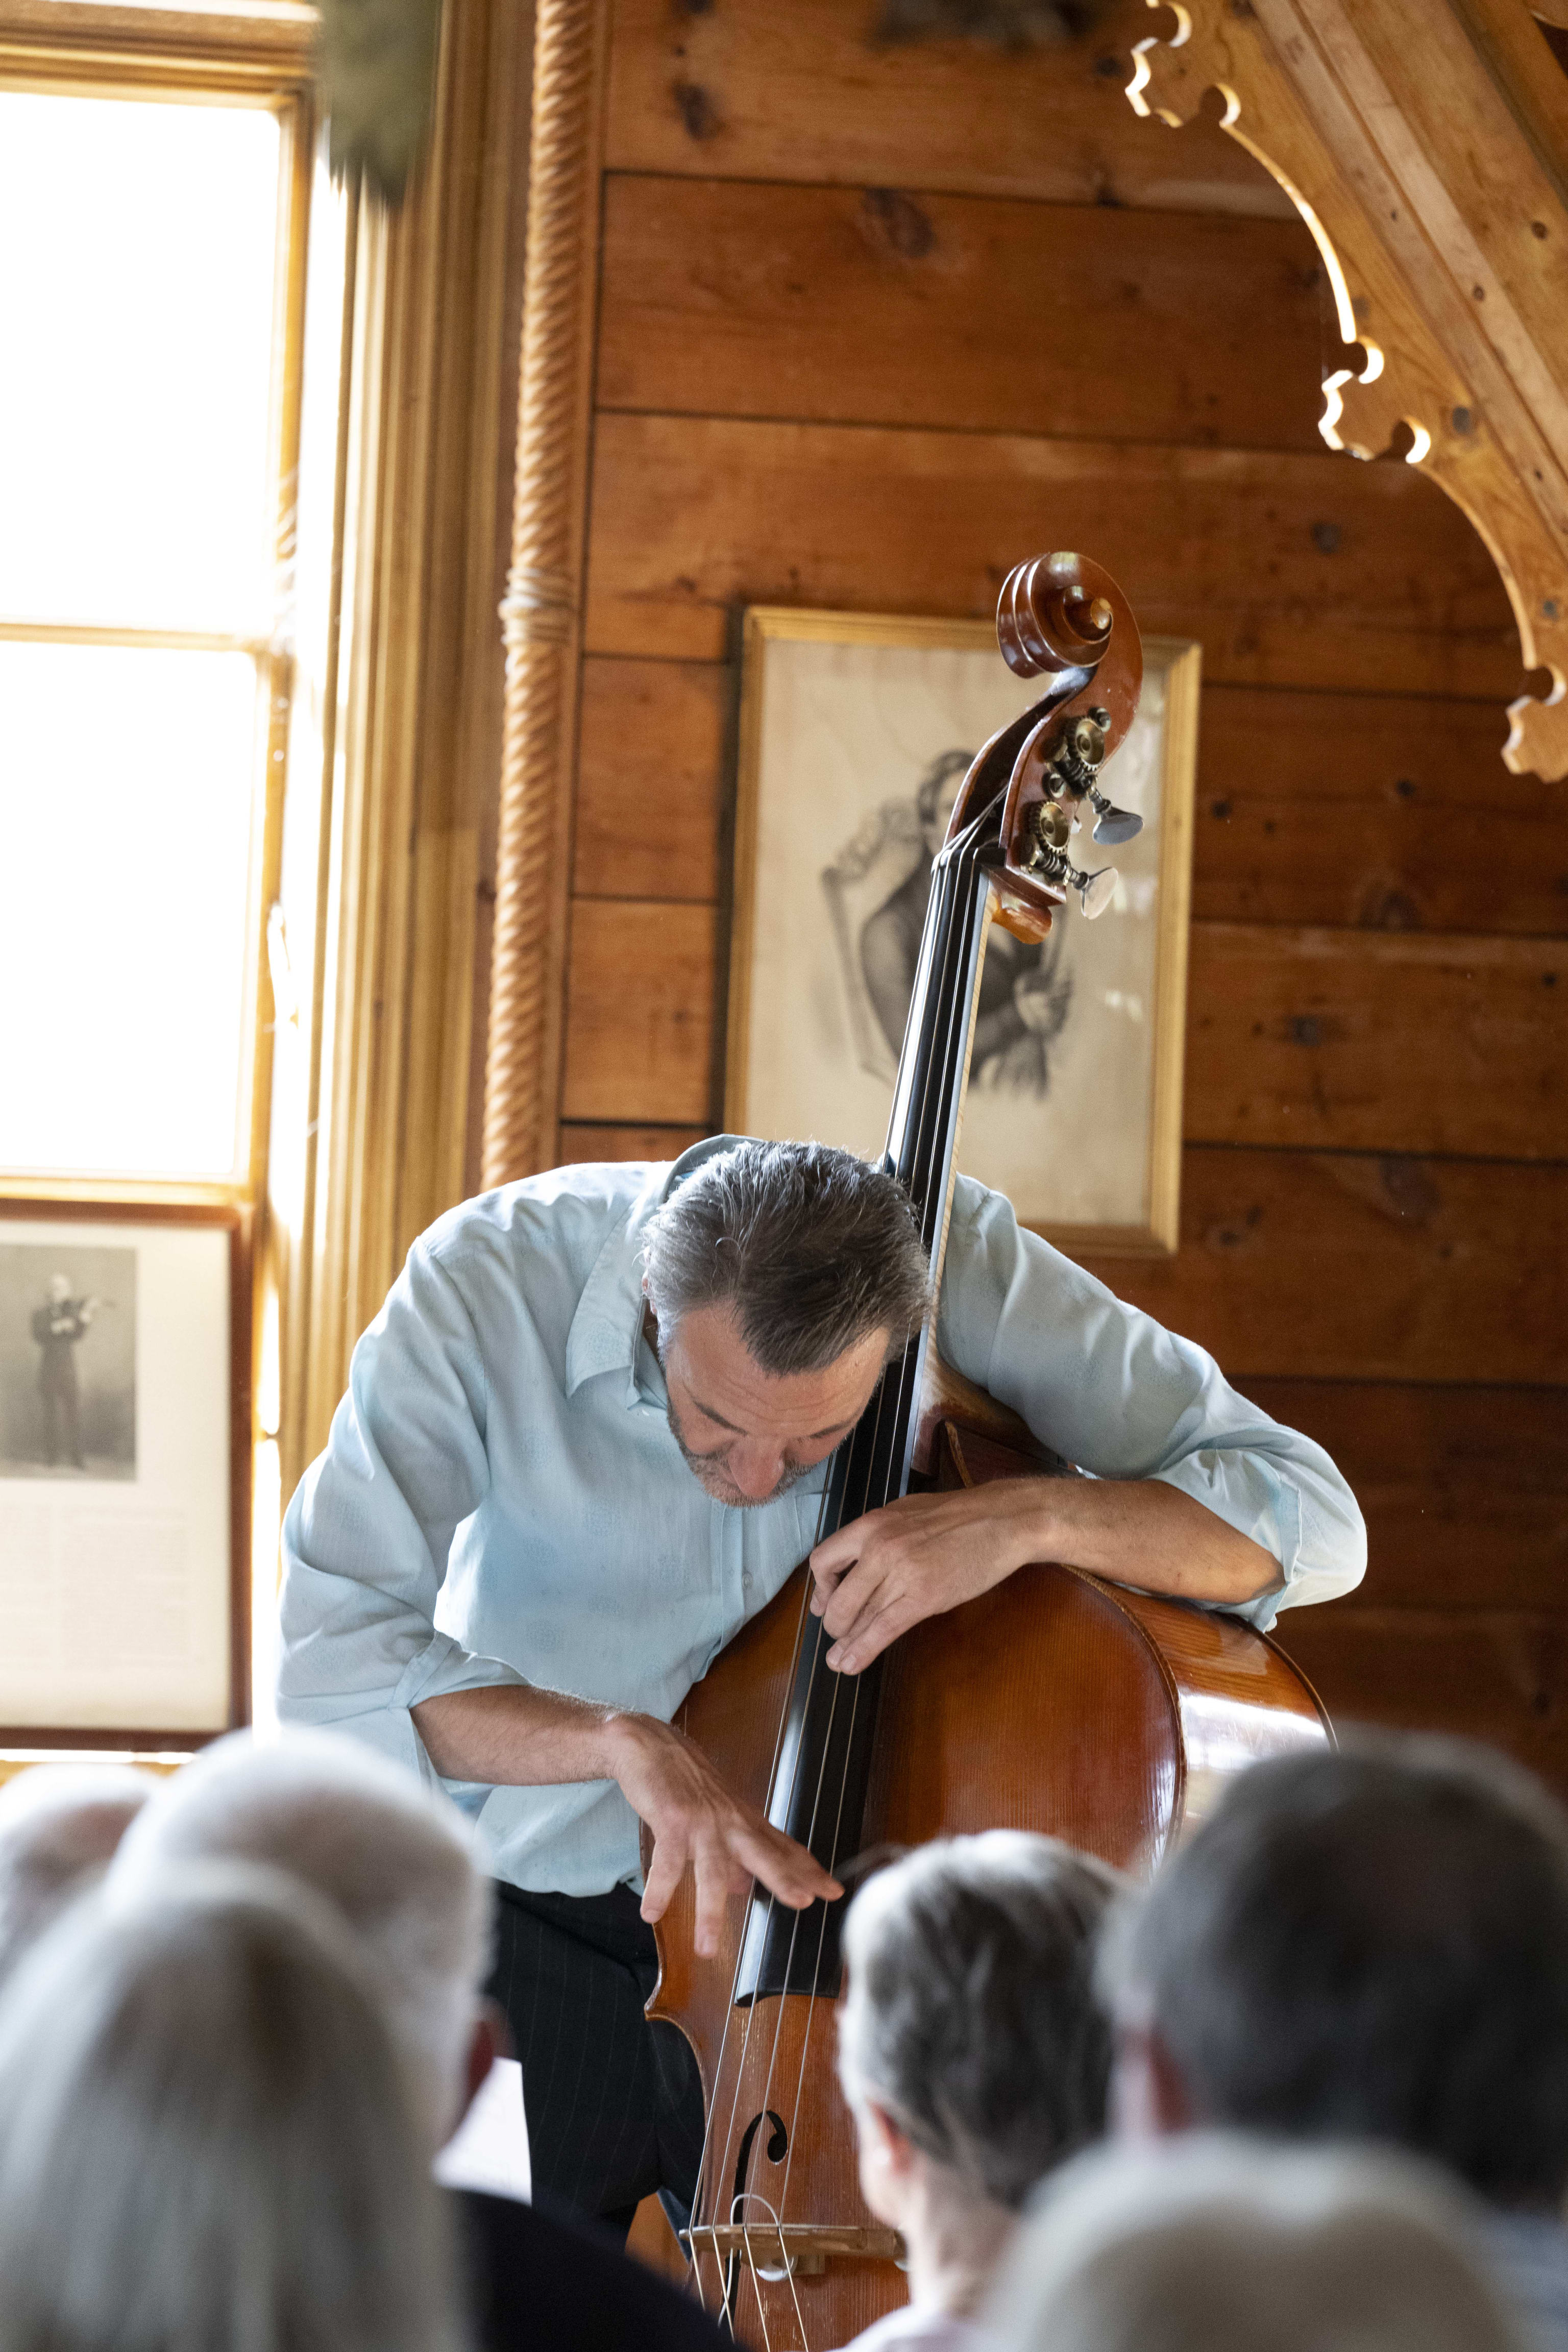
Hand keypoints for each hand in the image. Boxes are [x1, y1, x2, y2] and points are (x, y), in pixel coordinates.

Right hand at [607, 1713, 841, 1958]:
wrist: (652, 1746)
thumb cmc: (686, 1785)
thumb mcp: (718, 1818)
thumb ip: (733, 1852)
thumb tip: (743, 1887)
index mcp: (744, 1822)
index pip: (784, 1848)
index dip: (810, 1870)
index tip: (834, 1891)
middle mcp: (729, 1822)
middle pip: (762, 1853)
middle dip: (783, 1878)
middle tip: (804, 1902)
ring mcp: (702, 1821)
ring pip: (711, 1871)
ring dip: (709, 1913)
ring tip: (708, 1950)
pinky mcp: (671, 1820)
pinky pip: (667, 1862)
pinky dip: (659, 1890)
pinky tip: (651, 1914)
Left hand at [808, 1481, 1049, 1674]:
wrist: (1002, 1519)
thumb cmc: (959, 1515)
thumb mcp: (906, 1514)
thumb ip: (879, 1536)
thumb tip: (858, 1560)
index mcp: (872, 1524)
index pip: (824, 1559)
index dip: (820, 1587)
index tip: (823, 1602)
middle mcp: (879, 1547)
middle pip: (839, 1596)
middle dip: (834, 1622)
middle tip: (837, 1633)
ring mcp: (901, 1573)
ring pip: (860, 1617)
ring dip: (845, 1644)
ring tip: (836, 1661)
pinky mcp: (924, 1597)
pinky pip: (884, 1629)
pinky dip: (864, 1650)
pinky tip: (852, 1664)